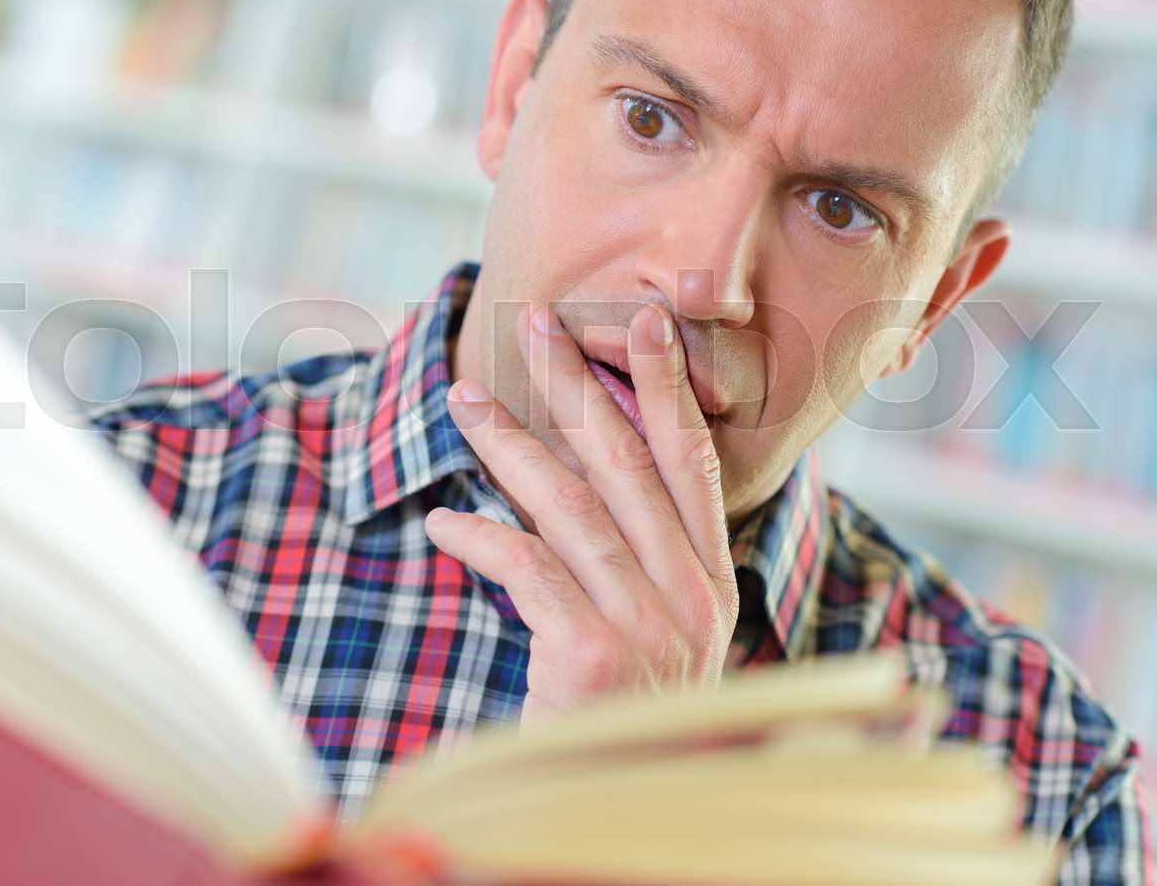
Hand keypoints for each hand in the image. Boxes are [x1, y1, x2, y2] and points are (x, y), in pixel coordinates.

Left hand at [424, 302, 737, 726]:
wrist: (629, 835)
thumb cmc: (634, 736)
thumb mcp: (661, 651)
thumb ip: (643, 576)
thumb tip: (592, 487)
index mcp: (712, 588)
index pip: (691, 465)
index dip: (666, 388)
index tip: (641, 322)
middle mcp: (692, 597)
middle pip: (628, 463)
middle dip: (579, 384)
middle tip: (535, 323)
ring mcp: (648, 625)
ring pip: (569, 504)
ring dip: (510, 444)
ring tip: (463, 400)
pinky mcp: (593, 655)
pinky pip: (527, 568)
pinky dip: (481, 539)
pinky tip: (444, 523)